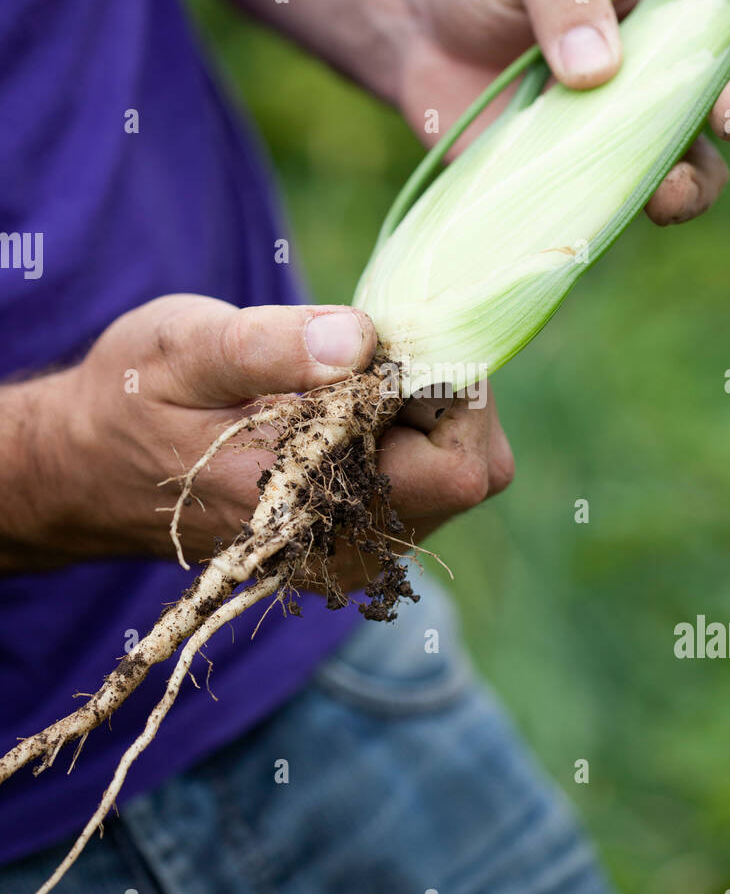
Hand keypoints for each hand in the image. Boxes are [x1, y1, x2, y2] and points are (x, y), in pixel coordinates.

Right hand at [6, 296, 511, 586]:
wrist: (90, 470)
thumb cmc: (131, 400)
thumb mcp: (183, 351)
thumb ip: (270, 347)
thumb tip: (362, 340)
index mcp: (314, 508)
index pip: (461, 463)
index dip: (450, 387)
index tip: (392, 340)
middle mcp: (348, 548)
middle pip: (475, 469)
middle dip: (444, 394)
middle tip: (369, 354)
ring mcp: (354, 552)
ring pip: (457, 474)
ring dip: (426, 412)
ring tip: (342, 381)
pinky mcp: (355, 542)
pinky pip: (426, 482)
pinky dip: (407, 434)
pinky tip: (343, 410)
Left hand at [399, 0, 729, 222]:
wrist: (413, 24)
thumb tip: (600, 68)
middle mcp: (674, 60)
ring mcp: (633, 124)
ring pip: (704, 162)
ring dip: (702, 178)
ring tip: (675, 184)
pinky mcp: (586, 173)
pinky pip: (629, 204)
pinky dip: (628, 214)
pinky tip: (619, 214)